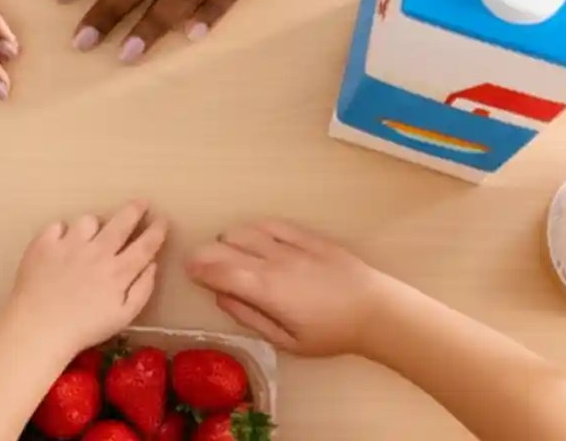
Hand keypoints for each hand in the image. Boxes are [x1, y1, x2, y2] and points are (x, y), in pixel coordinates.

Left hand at [5, 200, 168, 355]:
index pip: (145, 245)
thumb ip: (142, 290)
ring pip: (88, 220)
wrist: (38, 329)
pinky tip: (61, 243)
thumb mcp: (123, 317)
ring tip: (92, 235)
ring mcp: (69, 244)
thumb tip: (152, 265)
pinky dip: (62, 232)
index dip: (157, 230)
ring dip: (95, 225)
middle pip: (121, 222)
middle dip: (135, 209)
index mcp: (118, 271)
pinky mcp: (44, 243)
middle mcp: (97, 252)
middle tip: (142, 202)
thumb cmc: (84, 328)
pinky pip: (58, 226)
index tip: (162, 218)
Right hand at [187, 219, 401, 356]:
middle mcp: (272, 261)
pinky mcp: (307, 236)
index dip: (198, 268)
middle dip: (207, 254)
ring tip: (233, 256)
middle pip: (224, 246)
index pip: (218, 269)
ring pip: (244, 231)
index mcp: (265, 289)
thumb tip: (221, 297)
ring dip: (229, 241)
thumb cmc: (330, 333)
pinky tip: (256, 241)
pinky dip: (255, 230)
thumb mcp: (286, 341)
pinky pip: (271, 223)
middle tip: (205, 267)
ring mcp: (290, 244)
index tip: (190, 272)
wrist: (375, 311)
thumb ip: (249, 317)